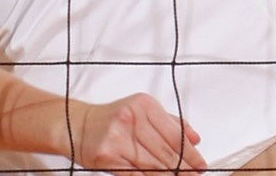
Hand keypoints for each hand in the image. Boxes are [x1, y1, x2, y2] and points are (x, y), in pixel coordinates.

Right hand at [71, 93, 207, 174]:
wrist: (75, 124)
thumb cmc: (110, 118)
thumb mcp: (141, 110)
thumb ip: (170, 123)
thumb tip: (194, 139)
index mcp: (143, 105)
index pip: (174, 134)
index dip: (190, 153)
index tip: (200, 164)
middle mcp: (131, 120)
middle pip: (165, 152)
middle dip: (184, 168)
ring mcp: (118, 139)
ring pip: (153, 166)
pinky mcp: (107, 157)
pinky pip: (136, 174)